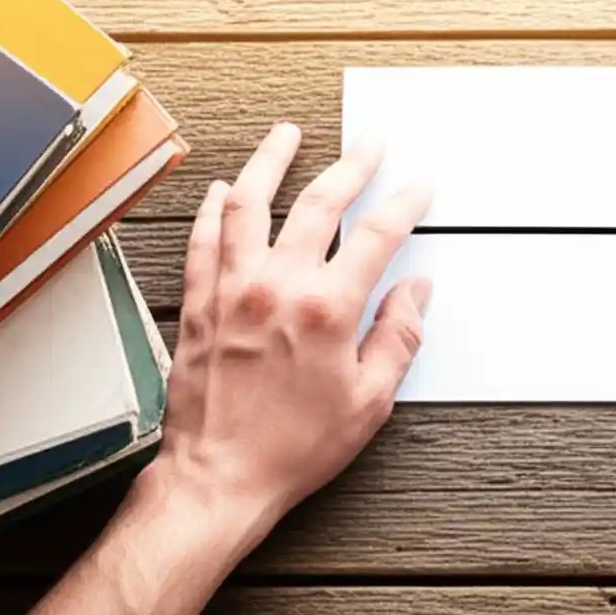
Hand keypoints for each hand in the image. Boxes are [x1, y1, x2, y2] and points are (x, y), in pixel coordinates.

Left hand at [157, 122, 431, 525]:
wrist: (218, 479)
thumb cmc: (292, 448)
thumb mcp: (370, 401)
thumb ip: (398, 338)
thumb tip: (414, 294)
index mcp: (327, 309)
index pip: (376, 235)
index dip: (404, 204)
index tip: (417, 188)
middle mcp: (277, 286)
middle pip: (318, 203)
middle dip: (351, 165)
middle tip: (369, 144)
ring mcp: (231, 290)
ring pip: (250, 204)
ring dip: (272, 162)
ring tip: (286, 135)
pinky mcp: (198, 305)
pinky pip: (204, 240)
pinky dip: (216, 208)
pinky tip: (226, 190)